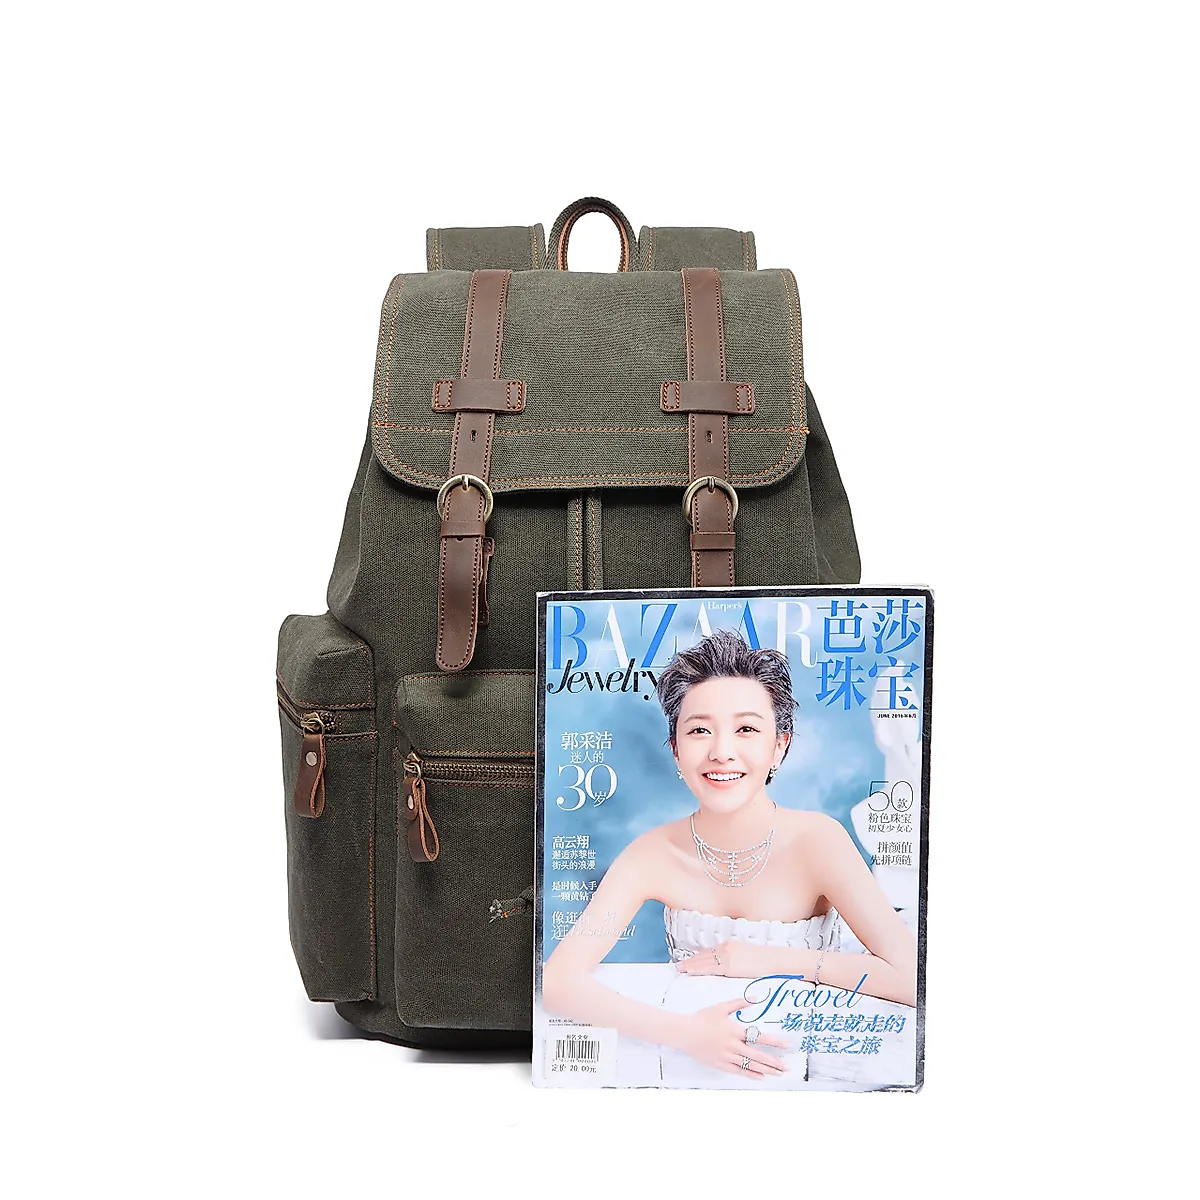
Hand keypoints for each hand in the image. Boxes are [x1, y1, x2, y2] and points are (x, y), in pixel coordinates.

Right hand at [668, 998, 790, 1077]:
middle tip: (786, 1066)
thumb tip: (756, 998)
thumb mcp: (721, 1007)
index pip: (759, 1037)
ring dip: (765, 1069)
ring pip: (749, 1066)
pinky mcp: (720, 1064)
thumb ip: (740, 1003)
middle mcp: (732, 1045)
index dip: (774, 1042)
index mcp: (734, 1030)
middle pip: (757, 1056)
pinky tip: (760, 1076)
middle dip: (774, 1061)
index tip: (786, 1044)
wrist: (684, 1033)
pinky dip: (750, 1074)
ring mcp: (726, 1057)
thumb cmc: (702, 1018)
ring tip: (777, 1073)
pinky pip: (738, 1071)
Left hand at [675, 940, 777, 978]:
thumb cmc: (764, 959)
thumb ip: (735, 957)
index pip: (709, 951)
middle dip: (690, 961)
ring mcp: (727, 956)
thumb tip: (729, 964)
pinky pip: (710, 968)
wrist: (774, 959)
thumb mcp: (746, 953)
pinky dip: (698, 969)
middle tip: (678, 965)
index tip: (688, 960)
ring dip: (691, 965)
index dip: (697, 956)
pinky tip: (690, 971)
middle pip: (703, 955)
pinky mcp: (730, 965)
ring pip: (703, 961)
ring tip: (680, 969)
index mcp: (729, 944)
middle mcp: (725, 948)